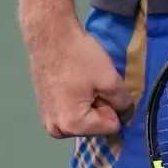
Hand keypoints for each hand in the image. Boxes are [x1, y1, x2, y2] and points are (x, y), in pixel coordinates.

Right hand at [25, 20, 126, 137]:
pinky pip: (71, 114)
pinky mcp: (44, 111)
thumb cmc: (79, 57)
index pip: (111, 126)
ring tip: (81, 83)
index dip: (112, 105)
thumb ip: (123, 101)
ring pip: (84, 121)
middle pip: (96, 127)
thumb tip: (123, 112)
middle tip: (90, 84)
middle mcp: (58, 130)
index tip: (101, 87)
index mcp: (73, 125)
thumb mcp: (110, 78)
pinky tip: (72, 84)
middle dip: (99, 106)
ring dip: (88, 104)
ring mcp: (48, 122)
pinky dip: (76, 102)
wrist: (50, 36)